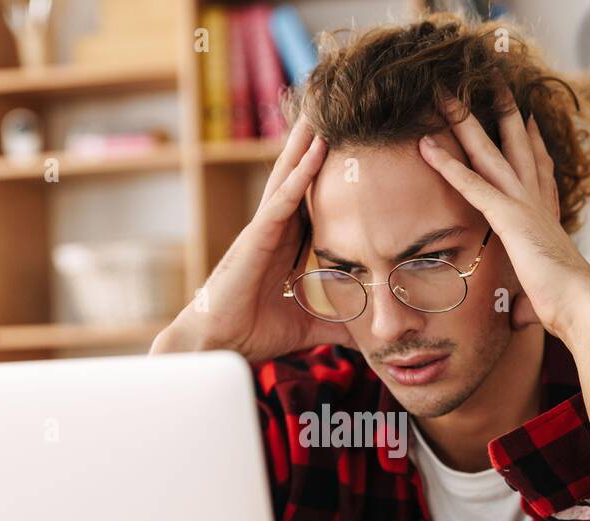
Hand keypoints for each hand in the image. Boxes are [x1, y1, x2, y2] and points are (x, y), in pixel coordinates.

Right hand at [153, 117, 352, 361]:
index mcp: (287, 245)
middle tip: (335, 108)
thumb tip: (371, 336)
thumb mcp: (309, 326)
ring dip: (306, 145)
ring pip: (289, 178)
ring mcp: (263, 231)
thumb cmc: (253, 331)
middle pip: (299, 177)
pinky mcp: (255, 239)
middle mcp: (275, 230)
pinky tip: (315, 153)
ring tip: (323, 111)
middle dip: (314, 144)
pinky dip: (299, 177)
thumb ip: (339, 326)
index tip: (352, 146)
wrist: (219, 344)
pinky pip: (281, 202)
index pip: (314, 201)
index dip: (330, 173)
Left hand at [417, 94, 589, 350]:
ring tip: (446, 95)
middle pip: (517, 148)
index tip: (530, 120)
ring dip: (465, 124)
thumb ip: (525, 304)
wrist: (583, 309)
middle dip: (504, 114)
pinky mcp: (508, 218)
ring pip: (489, 153)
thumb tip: (518, 318)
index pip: (539, 173)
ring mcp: (524, 206)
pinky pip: (470, 184)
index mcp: (549, 219)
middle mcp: (539, 204)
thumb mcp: (540, 301)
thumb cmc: (567, 310)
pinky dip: (447, 165)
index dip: (534, 144)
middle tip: (496, 84)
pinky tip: (426, 146)